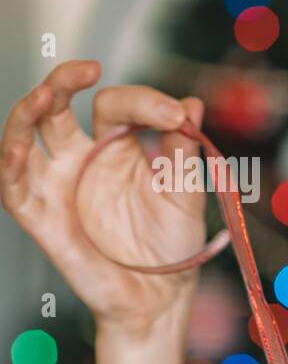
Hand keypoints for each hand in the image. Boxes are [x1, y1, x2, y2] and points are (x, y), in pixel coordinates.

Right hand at [1, 60, 208, 336]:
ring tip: (48, 96)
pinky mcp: (41, 216)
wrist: (162, 295)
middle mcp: (82, 158)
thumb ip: (183, 152)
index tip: (178, 117)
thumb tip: (193, 104)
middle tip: (88, 68)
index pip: (116, 105)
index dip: (145, 102)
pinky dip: (10, 165)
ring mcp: (58, 184)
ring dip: (28, 111)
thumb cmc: (173, 245)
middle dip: (64, 81)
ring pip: (25, 135)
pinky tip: (20, 150)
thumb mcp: (185, 194)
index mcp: (118, 148)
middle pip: (57, 106)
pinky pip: (13, 186)